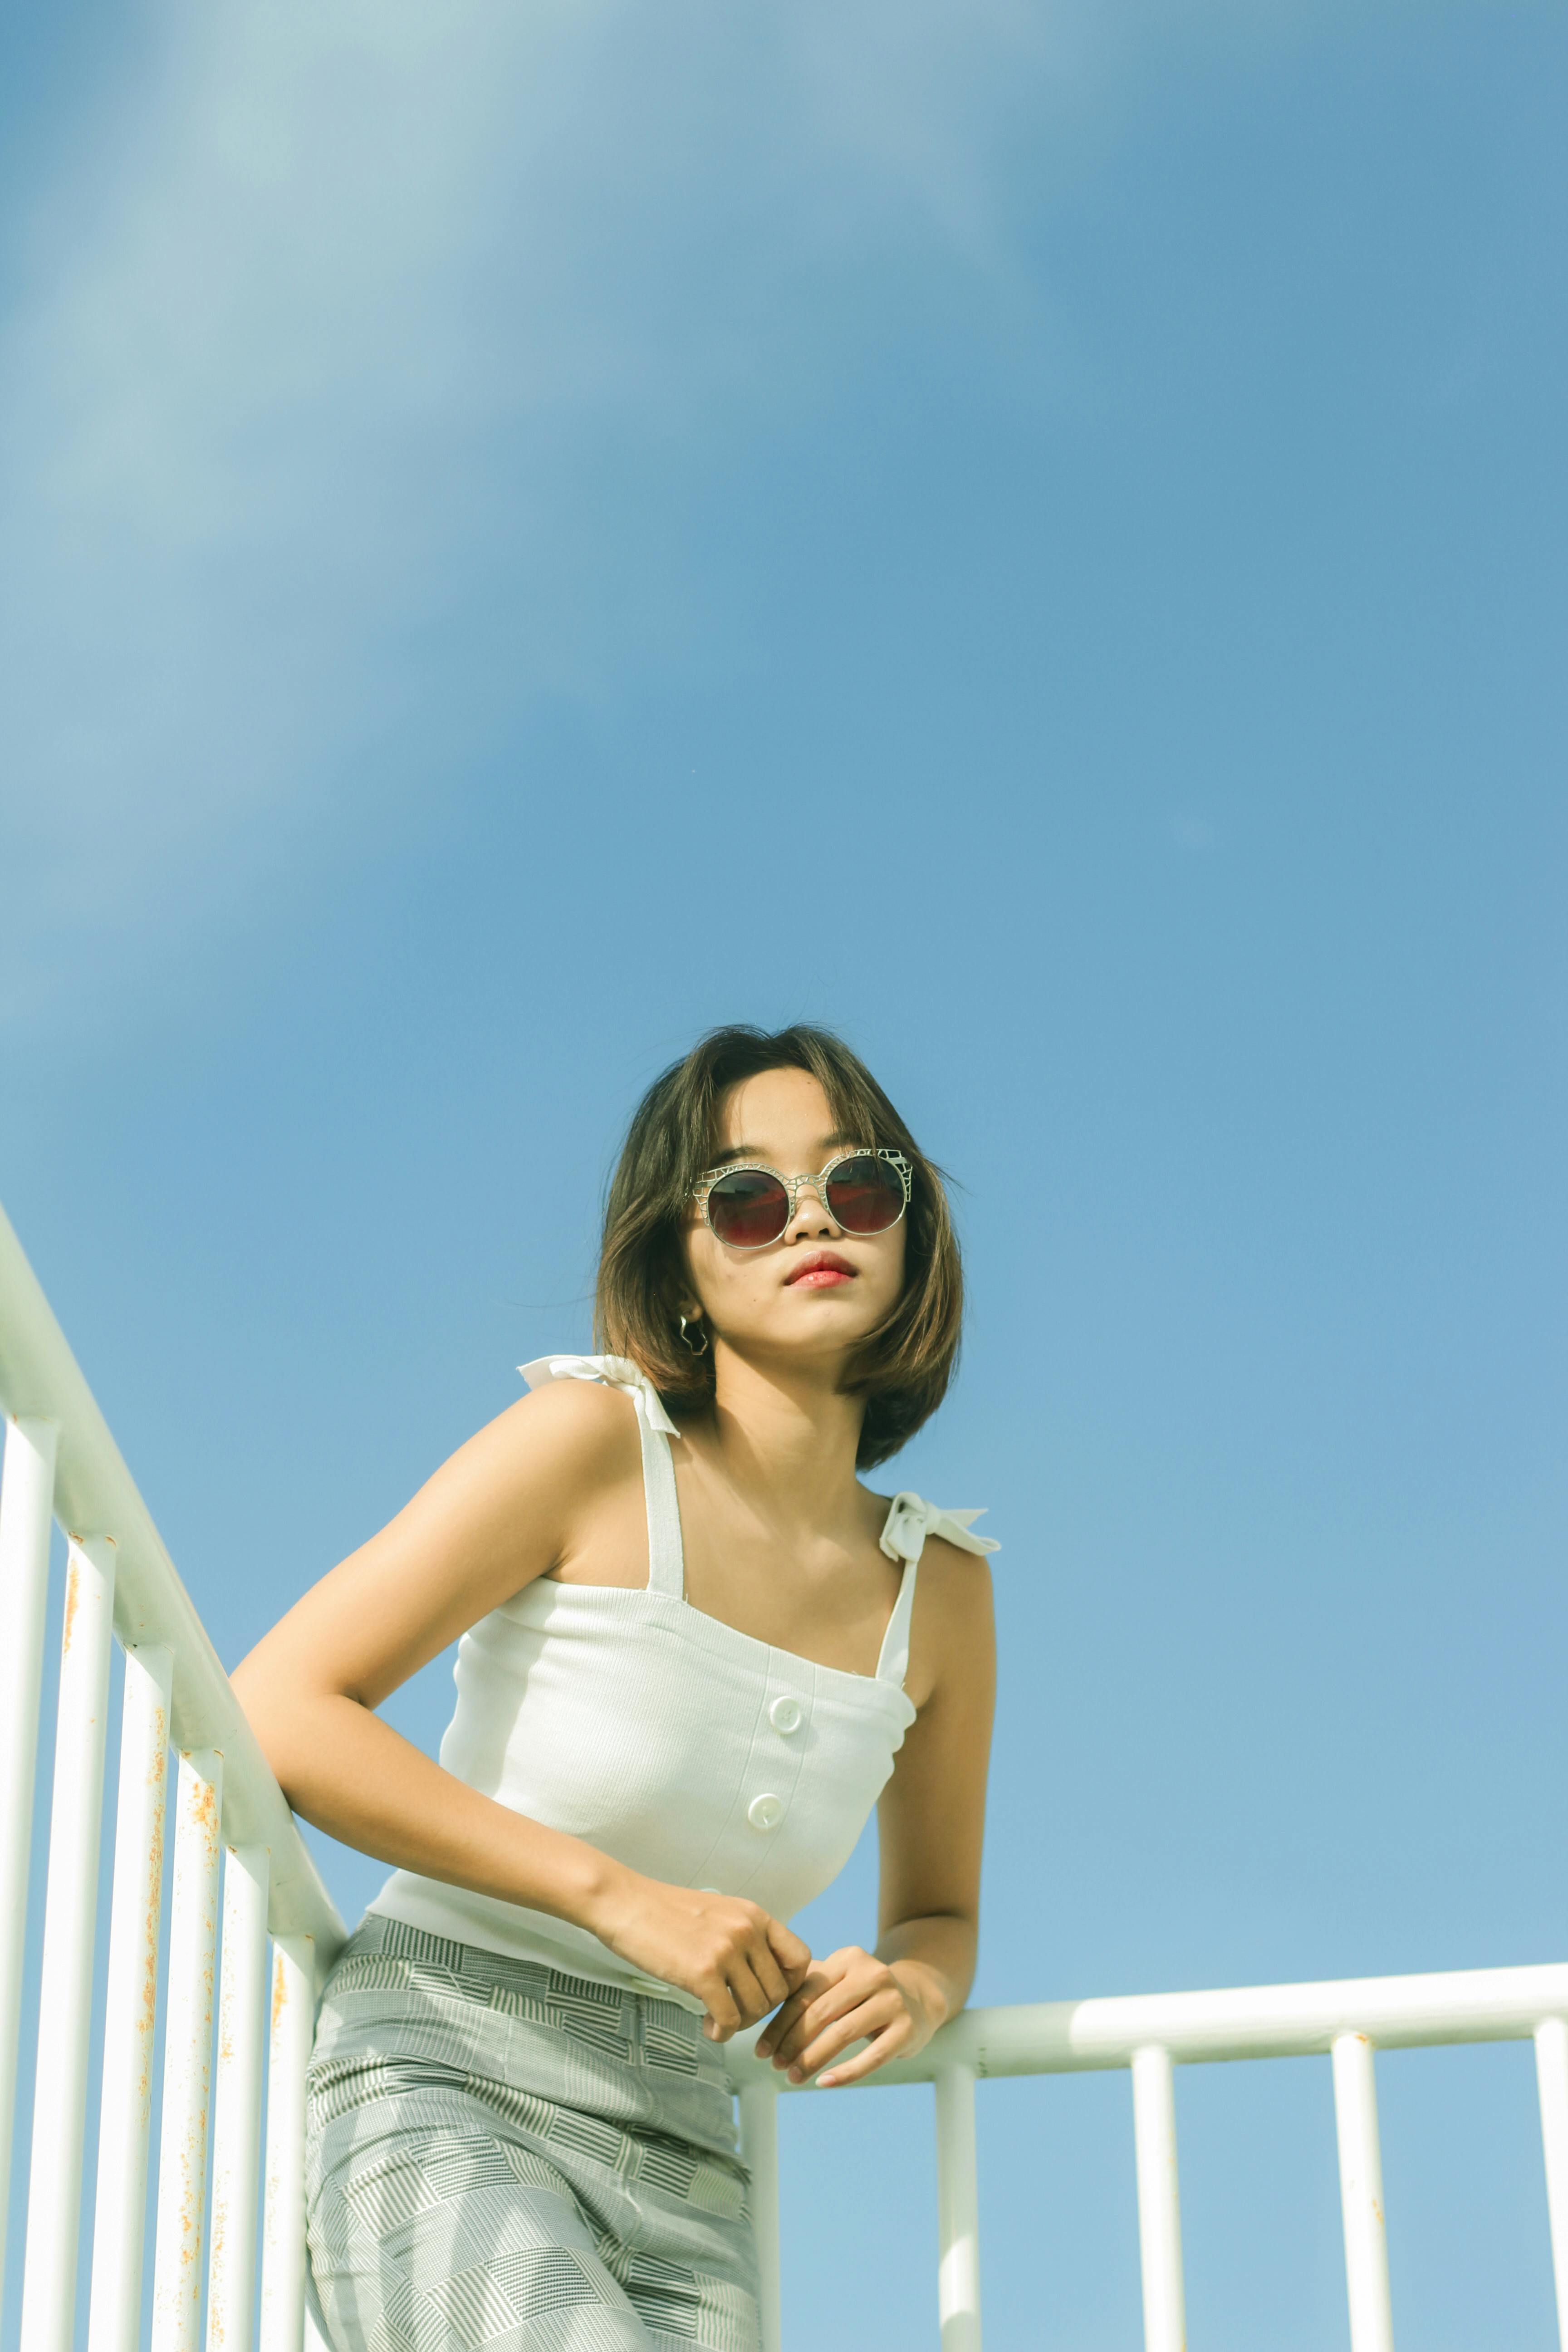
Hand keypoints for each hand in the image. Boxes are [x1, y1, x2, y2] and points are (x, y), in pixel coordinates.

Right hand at [589, 1870, 810, 2040]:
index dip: (789, 1985)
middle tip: (734, 2011)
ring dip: (739, 2023)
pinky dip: (721, 2031)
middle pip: (777, 1992)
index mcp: (755, 1915)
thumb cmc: (667, 1913)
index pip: (800, 1958)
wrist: (626, 1904)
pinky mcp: (702, 1972)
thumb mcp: (720, 1913)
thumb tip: (765, 1975)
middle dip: (758, 2011)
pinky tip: (708, 2025)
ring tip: (717, 2017)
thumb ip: (746, 1937)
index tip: (766, 1995)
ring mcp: (726, 1950)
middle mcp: (747, 1930)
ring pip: (756, 2009)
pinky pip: (730, 2019)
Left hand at [753, 1944, 939, 2086]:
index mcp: (848, 1958)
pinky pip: (872, 2056)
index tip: (760, 2050)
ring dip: (812, 2059)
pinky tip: (824, 2083)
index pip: (805, 1993)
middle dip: (792, 2043)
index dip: (778, 2024)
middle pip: (821, 2012)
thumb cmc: (862, 1994)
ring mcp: (892, 2000)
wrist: (919, 1998)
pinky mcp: (906, 2028)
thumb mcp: (838, 1981)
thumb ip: (804, 1988)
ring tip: (793, 2077)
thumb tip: (756, 2011)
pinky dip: (845, 2072)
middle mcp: (872, 1974)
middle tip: (774, 2066)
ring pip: (843, 2034)